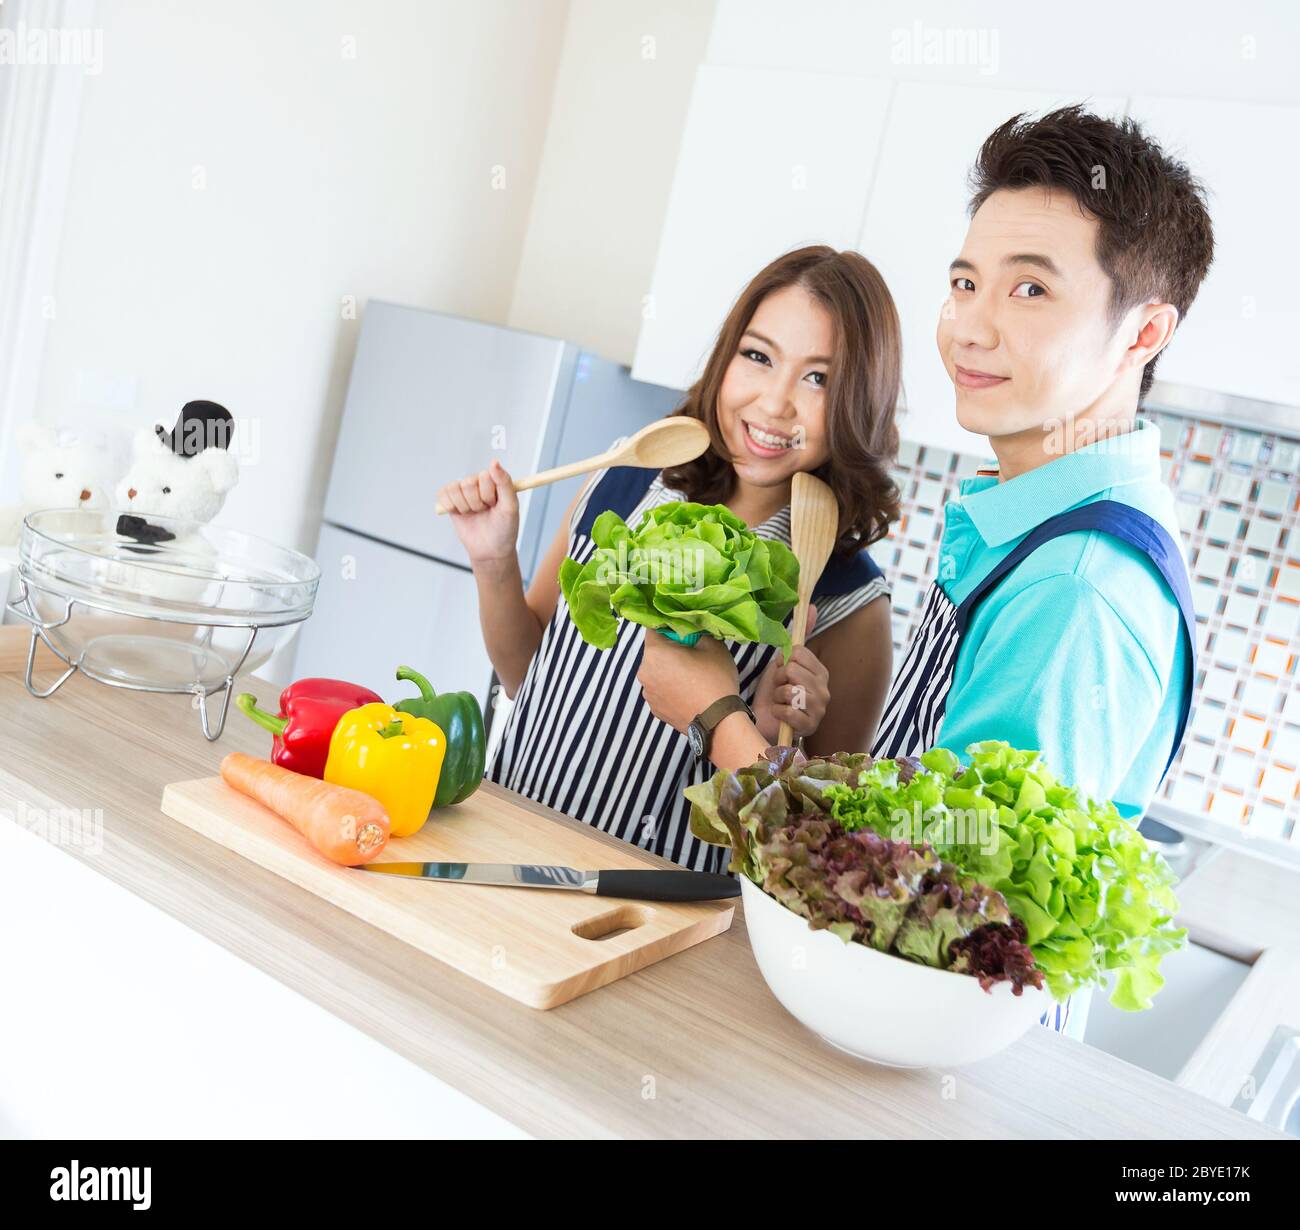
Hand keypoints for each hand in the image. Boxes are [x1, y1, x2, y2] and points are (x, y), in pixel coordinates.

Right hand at [437, 459, 519, 563]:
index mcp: (494, 481)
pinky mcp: (450, 500)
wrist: (491, 550)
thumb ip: (504, 483)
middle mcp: (478, 482)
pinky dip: (450, 506)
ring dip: (465, 506)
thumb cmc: (504, 528)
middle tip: (484, 511)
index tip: (495, 505)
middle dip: (476, 503)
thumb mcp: (510, 506)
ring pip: (455, 488)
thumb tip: (494, 462)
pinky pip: (443, 494)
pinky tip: (460, 514)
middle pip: (468, 483)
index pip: (484, 476)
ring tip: (474, 514)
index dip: (488, 494)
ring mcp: (463, 491)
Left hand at [636, 629, 739, 733]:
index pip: (654, 628)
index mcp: (654, 652)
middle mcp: (644, 672)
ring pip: (656, 672)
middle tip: (692, 657)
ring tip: (691, 679)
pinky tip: (687, 693)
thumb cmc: (714, 680)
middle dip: (670, 651)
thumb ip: (698, 631)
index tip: (685, 635)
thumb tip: (692, 628)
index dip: (670, 628)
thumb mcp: (713, 645)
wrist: (718, 722)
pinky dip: (669, 688)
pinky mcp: (654, 709)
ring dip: (668, 670)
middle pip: (654, 652)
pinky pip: (659, 690)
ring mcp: (647, 693)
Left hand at [753, 604, 828, 742]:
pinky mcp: (810, 726)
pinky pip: (788, 710)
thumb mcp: (782, 663)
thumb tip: (811, 606)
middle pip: (793, 670)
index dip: (784, 662)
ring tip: (780, 702)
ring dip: (778, 696)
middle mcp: (825, 690)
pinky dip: (778, 711)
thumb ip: (797, 639)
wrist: (764, 723)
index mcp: (821, 673)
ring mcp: (819, 710)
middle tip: (780, 690)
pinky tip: (780, 715)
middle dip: (779, 680)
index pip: (799, 653)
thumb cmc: (774, 694)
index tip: (783, 673)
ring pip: (790, 690)